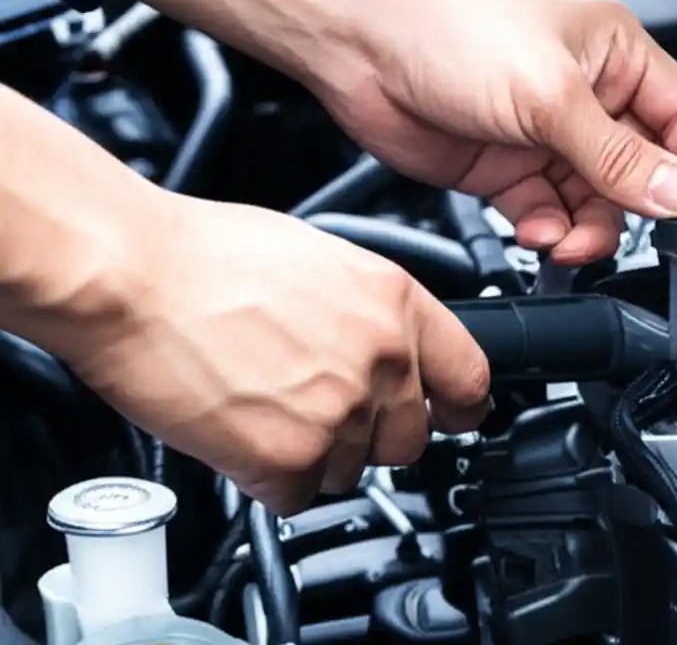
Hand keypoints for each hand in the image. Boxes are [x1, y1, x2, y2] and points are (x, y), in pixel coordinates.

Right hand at [61, 195, 489, 513]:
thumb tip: (386, 340)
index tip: (454, 416)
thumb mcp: (322, 257)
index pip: (470, 378)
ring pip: (353, 471)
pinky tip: (240, 434)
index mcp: (396, 303)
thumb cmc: (203, 256)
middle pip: (412, 439)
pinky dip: (269, 478)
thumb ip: (370, 310)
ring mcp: (339, 415)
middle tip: (324, 412)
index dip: (461, 405)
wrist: (130, 276)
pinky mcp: (287, 459)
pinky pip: (298, 495)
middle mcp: (380, 361)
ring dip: (316, 455)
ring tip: (264, 408)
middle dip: (373, 436)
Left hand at [124, 0, 676, 264]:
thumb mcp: (552, 99)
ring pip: (595, 202)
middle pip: (642, 172)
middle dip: (632, 211)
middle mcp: (588, 96)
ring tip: (563, 240)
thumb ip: (620, 158)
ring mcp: (547, 135)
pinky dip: (547, 232)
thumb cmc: (450, 31)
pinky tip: (534, 231)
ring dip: (586, 230)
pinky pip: (549, 214)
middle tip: (617, 237)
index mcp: (617, 57)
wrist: (358, 46)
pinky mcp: (508, 169)